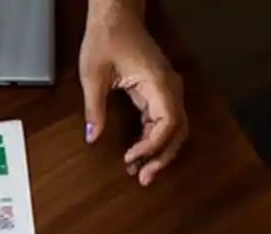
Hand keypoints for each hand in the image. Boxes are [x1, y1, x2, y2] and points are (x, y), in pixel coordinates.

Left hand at [80, 1, 186, 186]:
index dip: (152, 146)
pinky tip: (138, 154)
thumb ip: (94, 108)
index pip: (168, 123)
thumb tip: (92, 137)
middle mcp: (169, 87)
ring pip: (174, 128)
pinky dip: (154, 140)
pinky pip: (163, 121)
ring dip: (160, 152)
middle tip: (143, 179)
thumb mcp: (93, 75)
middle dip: (162, 157)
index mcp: (158, 83)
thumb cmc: (107, 39)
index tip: (131, 158)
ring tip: (141, 173)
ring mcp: (166, 89)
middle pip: (178, 131)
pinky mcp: (157, 91)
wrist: (115, 17)